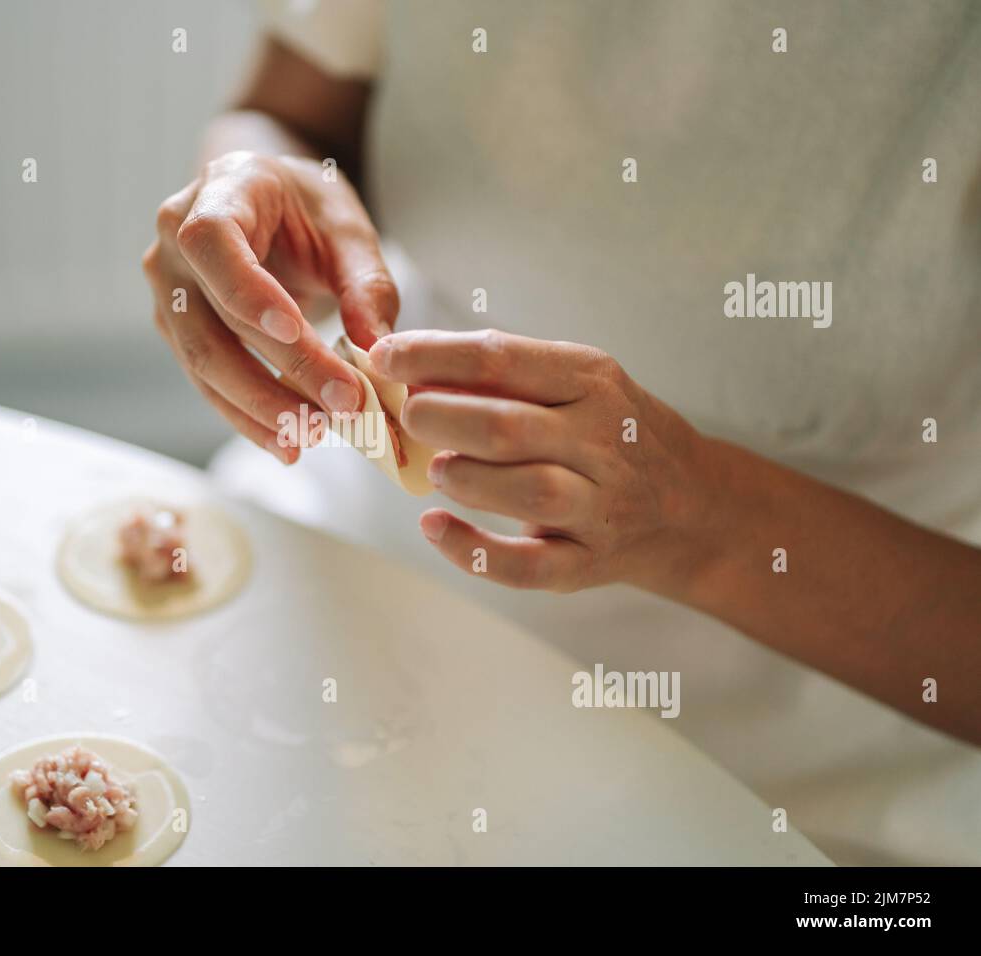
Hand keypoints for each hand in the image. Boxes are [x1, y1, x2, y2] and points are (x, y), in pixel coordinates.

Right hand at [142, 151, 399, 461]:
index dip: (247, 291)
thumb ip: (366, 283)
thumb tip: (376, 350)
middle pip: (212, 321)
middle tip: (338, 407)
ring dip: (260, 408)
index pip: (213, 242)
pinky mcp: (179, 335)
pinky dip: (248, 417)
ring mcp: (168, 295)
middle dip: (276, 373)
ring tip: (313, 435)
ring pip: (203, 363)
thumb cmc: (306, 209)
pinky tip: (286, 442)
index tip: (295, 332)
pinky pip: (207, 384)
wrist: (266, 205)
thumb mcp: (347, 227)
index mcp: (219, 193)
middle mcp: (174, 246)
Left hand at [370, 329, 715, 593]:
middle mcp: (602, 440)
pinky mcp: (588, 563)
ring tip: (434, 468)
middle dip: (442, 417)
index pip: (502, 358)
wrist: (689, 504)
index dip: (433, 356)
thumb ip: (502, 374)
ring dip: (465, 477)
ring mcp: (600, 506)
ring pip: (527, 492)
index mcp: (591, 380)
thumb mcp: (574, 382)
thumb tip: (406, 364)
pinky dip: (474, 551)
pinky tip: (434, 527)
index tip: (384, 356)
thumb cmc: (606, 430)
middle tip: (408, 415)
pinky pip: (528, 566)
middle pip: (509, 427)